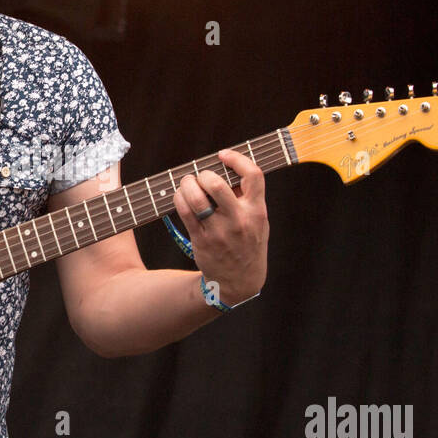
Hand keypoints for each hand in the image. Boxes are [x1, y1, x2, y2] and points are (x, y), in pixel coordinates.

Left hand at [171, 149, 268, 306]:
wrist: (239, 281)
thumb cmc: (247, 243)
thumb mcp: (258, 221)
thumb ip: (247, 198)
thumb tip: (224, 168)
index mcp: (257, 211)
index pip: (253, 175)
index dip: (236, 159)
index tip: (223, 155)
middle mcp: (239, 220)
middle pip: (216, 184)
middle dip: (203, 174)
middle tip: (201, 177)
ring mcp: (219, 232)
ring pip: (196, 198)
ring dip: (187, 185)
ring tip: (187, 185)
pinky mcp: (201, 240)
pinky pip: (185, 212)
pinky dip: (179, 199)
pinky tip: (181, 197)